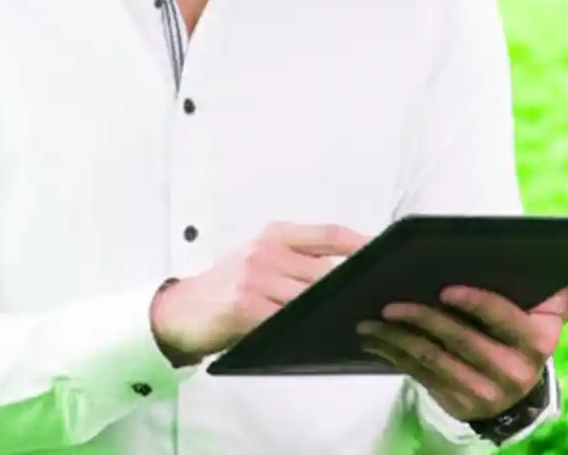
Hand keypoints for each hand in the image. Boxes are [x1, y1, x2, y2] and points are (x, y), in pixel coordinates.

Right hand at [151, 221, 369, 365]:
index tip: (386, 254)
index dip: (362, 243)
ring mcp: (256, 277)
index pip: (329, 233)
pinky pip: (289, 318)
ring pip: (311, 296)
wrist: (181, 309)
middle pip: (326, 269)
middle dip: (351, 287)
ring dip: (332, 310)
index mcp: (274, 234)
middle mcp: (266, 250)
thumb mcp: (260, 259)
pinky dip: (306, 328)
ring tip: (352, 320)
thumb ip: (298, 260)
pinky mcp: (247, 306)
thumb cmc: (226, 286)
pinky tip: (318, 334)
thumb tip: (346, 275)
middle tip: (375, 300)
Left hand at [356, 246, 567, 419]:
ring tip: (371, 314)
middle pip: (459, 342)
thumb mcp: (554, 308)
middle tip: (391, 299)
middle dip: (423, 318)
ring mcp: (482, 392)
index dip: (475, 305)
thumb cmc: (530, 328)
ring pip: (433, 361)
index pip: (504, 321)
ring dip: (398, 337)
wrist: (514, 385)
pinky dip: (391, 354)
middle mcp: (512, 372)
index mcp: (537, 343)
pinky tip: (370, 335)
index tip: (446, 287)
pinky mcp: (455, 402)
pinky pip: (417, 376)